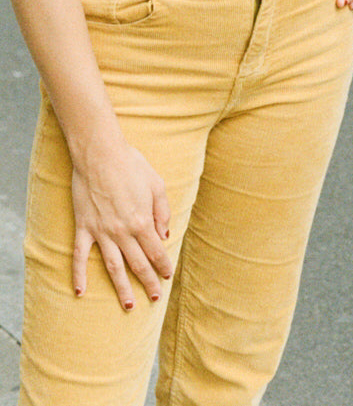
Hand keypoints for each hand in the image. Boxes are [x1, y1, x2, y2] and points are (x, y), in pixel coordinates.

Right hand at [70, 132, 171, 308]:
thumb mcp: (157, 183)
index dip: (163, 266)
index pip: (156, 251)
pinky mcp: (84, 227)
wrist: (100, 154)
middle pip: (138, 263)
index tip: (167, 276)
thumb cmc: (131, 165)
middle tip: (154, 298)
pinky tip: (79, 291)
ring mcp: (101, 231)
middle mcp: (123, 231)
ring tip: (128, 305)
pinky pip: (80, 256)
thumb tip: (165, 235)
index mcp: (142, 220)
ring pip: (113, 266)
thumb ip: (162, 211)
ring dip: (121, 287)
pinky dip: (78, 275)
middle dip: (147, 282)